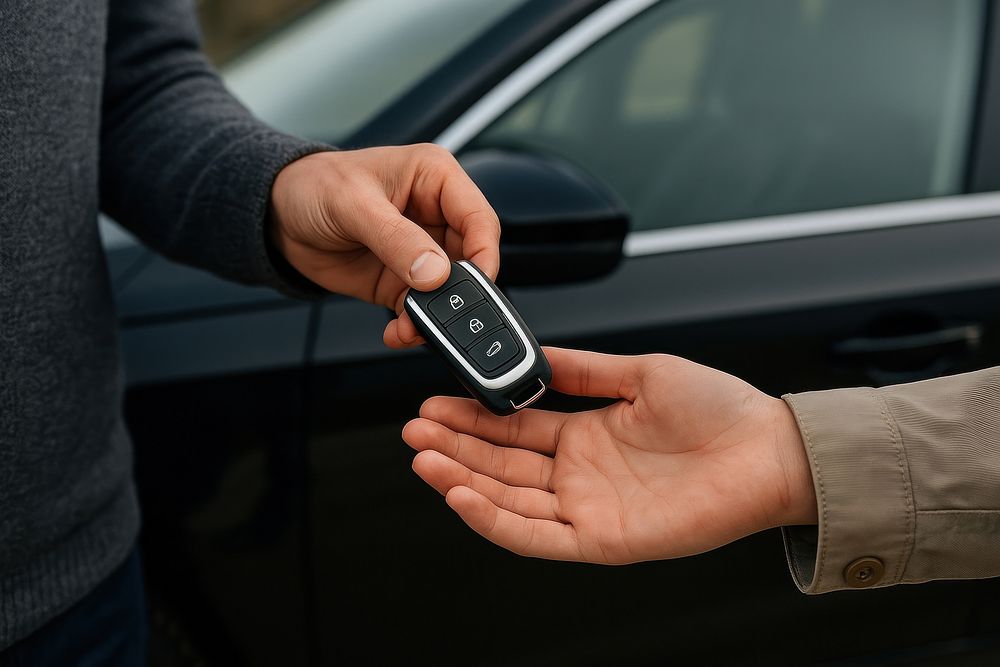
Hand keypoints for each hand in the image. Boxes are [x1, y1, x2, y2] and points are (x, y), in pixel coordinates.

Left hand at [269, 144, 499, 347]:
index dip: (484, 253)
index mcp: (435, 179)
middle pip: (470, 261)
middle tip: (447, 316)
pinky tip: (398, 331)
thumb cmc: (314, 186)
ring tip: (412, 327)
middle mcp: (436, 216)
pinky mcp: (402, 281)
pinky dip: (413, 326)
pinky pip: (422, 309)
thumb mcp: (353, 204)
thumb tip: (434, 272)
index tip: (476, 282)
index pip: (479, 218)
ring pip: (449, 291)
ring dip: (436, 315)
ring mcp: (421, 252)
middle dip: (460, 293)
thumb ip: (396, 239)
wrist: (277, 216)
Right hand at [402, 347, 817, 563]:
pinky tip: (463, 495)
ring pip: (509, 500)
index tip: (434, 403)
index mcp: (587, 435)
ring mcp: (589, 509)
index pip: (512, 430)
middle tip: (413, 431)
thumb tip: (537, 358)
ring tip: (423, 458)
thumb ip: (584, 371)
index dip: (471, 418)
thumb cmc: (721, 410)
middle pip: (500, 465)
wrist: (770, 448)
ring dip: (462, 480)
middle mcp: (581, 475)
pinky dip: (495, 519)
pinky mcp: (603, 539)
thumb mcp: (640, 373)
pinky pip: (537, 535)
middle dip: (454, 448)